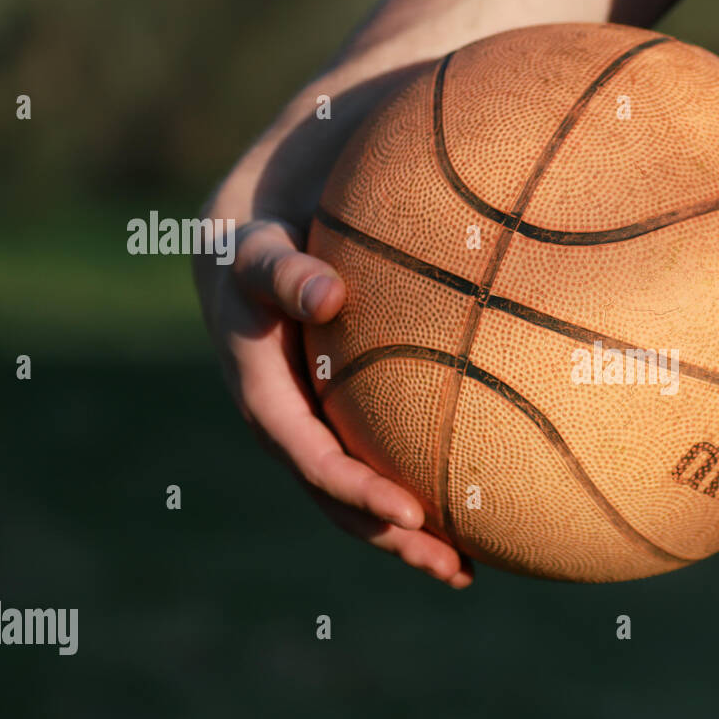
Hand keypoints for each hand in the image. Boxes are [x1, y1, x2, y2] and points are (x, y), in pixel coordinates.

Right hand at [193, 63, 473, 588]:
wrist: (302, 150)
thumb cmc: (297, 167)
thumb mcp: (276, 204)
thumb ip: (285, 261)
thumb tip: (327, 303)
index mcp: (244, 343)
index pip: (291, 432)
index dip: (344, 479)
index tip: (408, 508)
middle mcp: (268, 379)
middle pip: (321, 476)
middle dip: (380, 525)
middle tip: (447, 563)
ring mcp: (304, 386)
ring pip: (346, 473)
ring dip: (399, 526)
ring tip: (463, 569)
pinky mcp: (341, 385)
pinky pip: (373, 440)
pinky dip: (414, 478)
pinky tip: (474, 512)